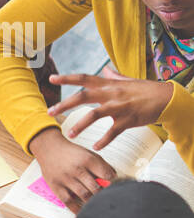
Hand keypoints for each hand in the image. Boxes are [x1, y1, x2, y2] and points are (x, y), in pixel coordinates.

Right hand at [27, 128, 115, 210]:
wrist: (49, 148)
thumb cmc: (71, 152)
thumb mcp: (89, 154)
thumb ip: (102, 166)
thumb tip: (114, 179)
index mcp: (88, 160)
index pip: (107, 176)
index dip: (114, 184)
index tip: (117, 190)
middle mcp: (77, 169)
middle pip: (96, 188)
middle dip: (104, 196)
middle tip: (108, 201)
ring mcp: (66, 179)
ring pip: (84, 195)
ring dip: (93, 202)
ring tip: (98, 206)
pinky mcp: (56, 186)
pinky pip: (68, 201)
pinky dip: (76, 209)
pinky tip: (82, 212)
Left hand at [47, 73, 173, 149]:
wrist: (167, 98)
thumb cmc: (146, 90)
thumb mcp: (128, 80)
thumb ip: (114, 76)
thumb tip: (105, 70)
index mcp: (109, 84)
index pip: (84, 78)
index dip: (67, 78)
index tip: (51, 78)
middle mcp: (111, 94)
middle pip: (83, 96)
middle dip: (64, 104)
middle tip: (49, 112)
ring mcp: (119, 107)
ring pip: (94, 115)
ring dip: (80, 125)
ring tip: (70, 134)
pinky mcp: (128, 120)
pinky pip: (112, 132)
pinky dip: (104, 140)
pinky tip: (96, 147)